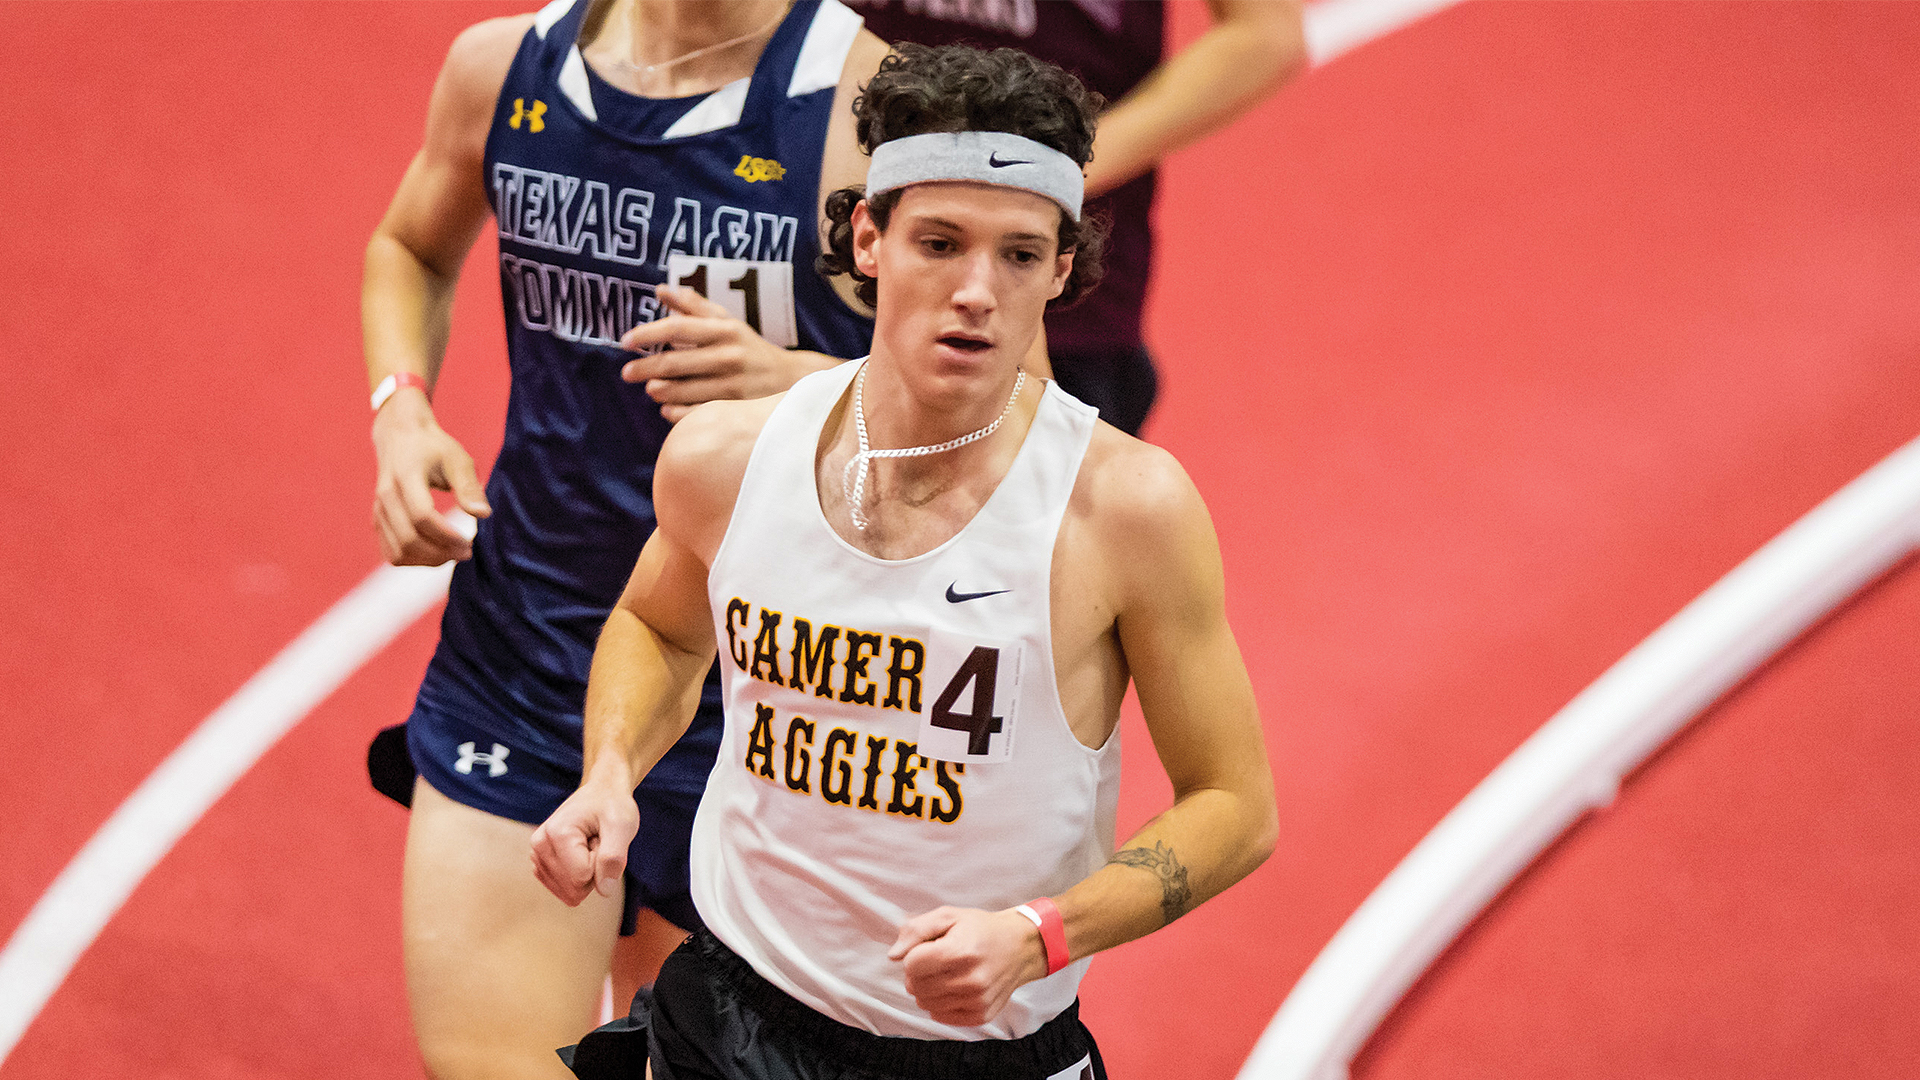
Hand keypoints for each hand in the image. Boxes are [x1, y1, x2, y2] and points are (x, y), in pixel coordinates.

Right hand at [370, 390, 490, 564]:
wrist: (400, 436)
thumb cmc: (434, 447)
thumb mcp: (457, 459)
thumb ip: (469, 487)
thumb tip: (483, 515)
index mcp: (405, 476)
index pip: (421, 516)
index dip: (446, 535)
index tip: (469, 542)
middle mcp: (386, 496)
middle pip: (409, 539)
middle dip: (441, 553)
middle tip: (466, 551)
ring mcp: (378, 510)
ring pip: (398, 552)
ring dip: (428, 561)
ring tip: (452, 554)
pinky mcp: (378, 520)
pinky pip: (391, 552)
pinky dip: (414, 561)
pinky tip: (435, 554)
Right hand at [529, 779, 638, 905]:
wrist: (601, 793)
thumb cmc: (613, 806)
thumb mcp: (623, 826)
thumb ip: (613, 858)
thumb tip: (604, 892)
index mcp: (556, 833)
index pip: (583, 877)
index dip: (602, 862)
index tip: (602, 837)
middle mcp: (539, 845)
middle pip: (575, 888)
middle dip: (594, 869)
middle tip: (598, 841)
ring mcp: (536, 856)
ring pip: (570, 892)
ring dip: (588, 872)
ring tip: (591, 845)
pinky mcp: (540, 865)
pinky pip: (566, 892)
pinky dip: (579, 876)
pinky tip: (582, 853)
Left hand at [619, 284, 833, 421]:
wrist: (792, 380)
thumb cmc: (750, 348)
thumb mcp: (727, 322)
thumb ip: (693, 306)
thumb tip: (660, 290)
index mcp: (724, 331)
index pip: (678, 328)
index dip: (648, 333)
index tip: (625, 341)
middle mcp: (728, 356)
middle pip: (675, 362)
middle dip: (645, 368)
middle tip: (627, 374)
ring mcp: (733, 385)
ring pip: (683, 390)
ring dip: (660, 391)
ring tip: (651, 389)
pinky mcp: (736, 409)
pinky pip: (697, 413)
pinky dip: (677, 413)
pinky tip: (667, 409)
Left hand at [888, 906, 1047, 1025]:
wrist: (1020, 947)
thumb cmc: (980, 930)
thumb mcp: (949, 916)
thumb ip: (916, 930)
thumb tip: (893, 955)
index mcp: (960, 951)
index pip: (911, 965)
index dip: (914, 954)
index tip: (928, 948)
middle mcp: (970, 980)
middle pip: (915, 986)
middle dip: (917, 973)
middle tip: (935, 961)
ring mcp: (977, 1001)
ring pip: (925, 1003)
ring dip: (927, 989)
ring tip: (945, 974)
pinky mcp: (981, 1015)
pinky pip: (940, 1016)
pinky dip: (940, 1002)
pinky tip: (953, 987)